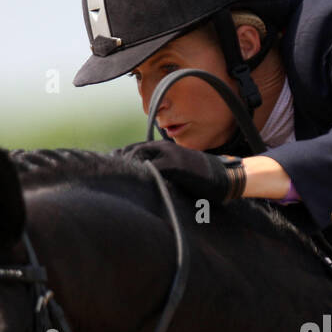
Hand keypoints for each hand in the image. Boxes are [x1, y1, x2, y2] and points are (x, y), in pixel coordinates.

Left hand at [113, 141, 245, 203]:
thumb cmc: (204, 178)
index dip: (121, 157)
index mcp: (164, 148)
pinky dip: (139, 173)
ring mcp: (168, 155)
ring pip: (138, 156)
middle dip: (119, 161)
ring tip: (114, 178)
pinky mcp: (173, 166)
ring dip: (125, 167)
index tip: (110, 166)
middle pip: (133, 151)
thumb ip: (165, 171)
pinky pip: (150, 168)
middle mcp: (164, 148)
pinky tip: (131, 182)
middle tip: (106, 172)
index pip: (136, 148)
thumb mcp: (182, 170)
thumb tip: (152, 183)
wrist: (225, 177)